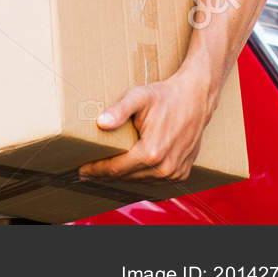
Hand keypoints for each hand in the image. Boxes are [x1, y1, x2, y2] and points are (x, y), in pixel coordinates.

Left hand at [77, 64, 216, 183]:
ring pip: (140, 181)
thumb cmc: (166, 96)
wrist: (196, 98)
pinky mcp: (181, 173)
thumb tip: (100, 123)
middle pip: (126, 177)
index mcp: (151, 152)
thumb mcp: (139, 97)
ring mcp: (174, 172)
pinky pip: (154, 180)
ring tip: (104, 171)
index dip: (97, 170)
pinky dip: (140, 175)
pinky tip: (128, 169)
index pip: (116, 168)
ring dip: (123, 176)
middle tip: (88, 172)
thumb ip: (119, 110)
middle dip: (106, 175)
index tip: (81, 170)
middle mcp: (164, 167)